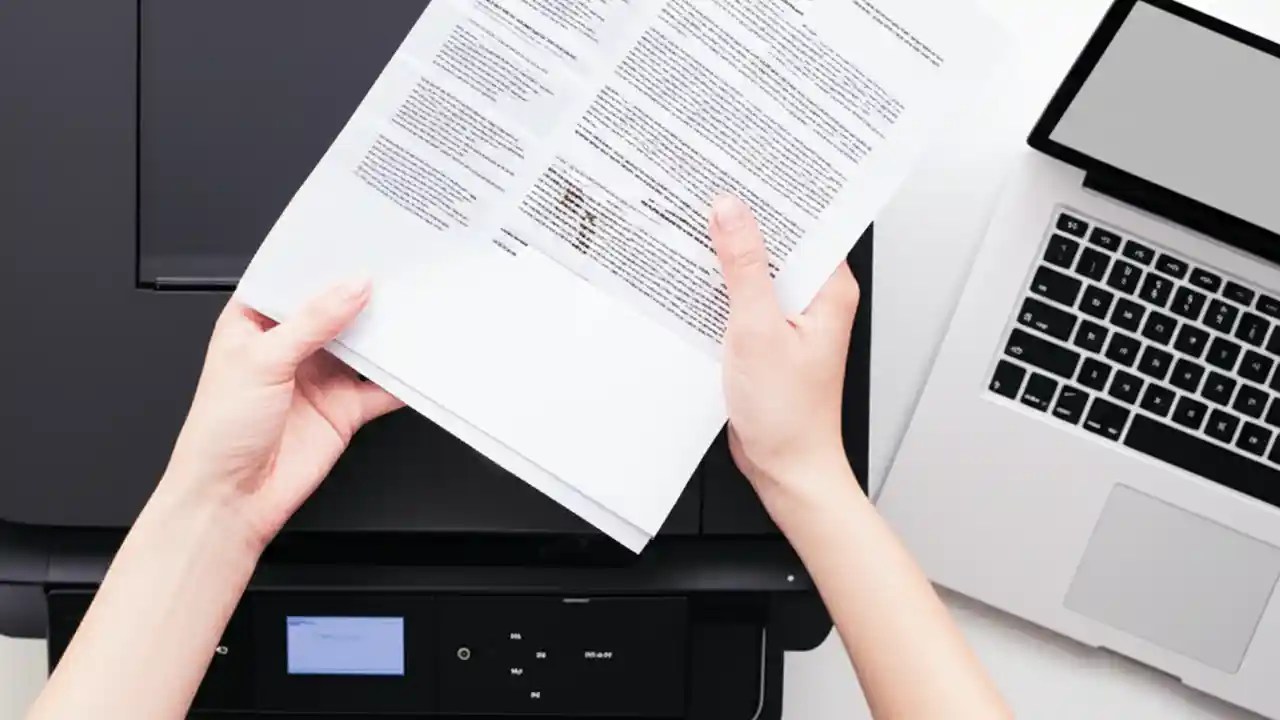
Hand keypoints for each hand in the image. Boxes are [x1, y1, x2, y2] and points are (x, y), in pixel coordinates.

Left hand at [163, 280, 403, 548]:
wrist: (232, 498)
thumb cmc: (219, 431)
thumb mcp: (262, 360)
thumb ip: (312, 321)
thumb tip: (353, 287)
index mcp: (256, 323)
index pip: (293, 280)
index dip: (321, 260)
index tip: (355, 241)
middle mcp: (290, 346)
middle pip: (335, 309)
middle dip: (363, 293)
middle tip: (395, 270)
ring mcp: (320, 377)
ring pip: (363, 345)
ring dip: (385, 331)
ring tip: (413, 306)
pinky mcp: (344, 409)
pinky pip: (381, 388)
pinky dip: (401, 379)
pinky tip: (417, 362)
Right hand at [710, 196, 861, 511]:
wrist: (786, 468)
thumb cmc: (789, 414)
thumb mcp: (758, 329)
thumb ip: (744, 266)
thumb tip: (731, 211)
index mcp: (829, 289)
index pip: (803, 223)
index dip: (771, 195)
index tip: (740, 170)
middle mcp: (814, 300)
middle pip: (776, 244)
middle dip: (741, 222)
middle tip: (704, 192)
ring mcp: (789, 319)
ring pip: (755, 272)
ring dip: (726, 258)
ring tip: (692, 230)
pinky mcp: (765, 338)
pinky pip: (741, 301)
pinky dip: (719, 291)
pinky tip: (693, 282)